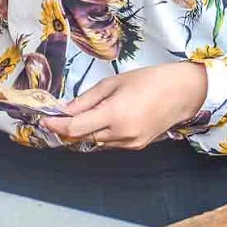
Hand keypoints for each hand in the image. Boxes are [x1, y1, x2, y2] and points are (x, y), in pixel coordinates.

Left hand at [40, 62, 207, 149]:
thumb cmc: (148, 81)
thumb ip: (87, 99)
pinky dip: (103, 134)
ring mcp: (130, 143)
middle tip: (61, 115)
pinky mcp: (137, 146)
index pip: (75, 127)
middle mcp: (121, 134)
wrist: (182, 93)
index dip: (56, 125)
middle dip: (70, 127)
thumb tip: (65, 110)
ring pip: (96, 141)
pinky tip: (107, 119)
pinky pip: (110, 143)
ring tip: (89, 113)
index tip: (44, 121)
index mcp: (114, 115)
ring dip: (87, 130)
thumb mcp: (113, 83)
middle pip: (83, 136)